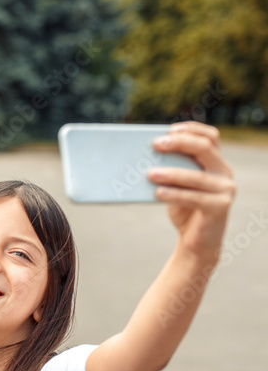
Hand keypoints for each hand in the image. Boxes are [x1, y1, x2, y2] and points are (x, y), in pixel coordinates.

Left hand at [148, 121, 234, 259]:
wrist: (196, 241)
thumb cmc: (183, 209)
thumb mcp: (177, 185)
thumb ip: (171, 169)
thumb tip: (145, 156)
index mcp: (216, 162)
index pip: (210, 137)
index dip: (191, 130)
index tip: (168, 130)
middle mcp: (224, 172)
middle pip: (205, 149)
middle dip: (180, 143)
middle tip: (156, 145)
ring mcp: (226, 190)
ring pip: (197, 176)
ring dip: (171, 173)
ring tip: (150, 173)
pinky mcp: (221, 207)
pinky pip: (195, 198)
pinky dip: (175, 194)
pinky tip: (158, 193)